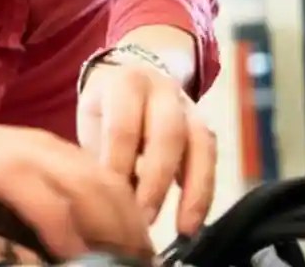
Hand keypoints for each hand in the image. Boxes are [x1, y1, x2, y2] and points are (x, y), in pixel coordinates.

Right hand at [0, 100, 152, 261]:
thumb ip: (29, 228)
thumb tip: (65, 257)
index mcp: (44, 154)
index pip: (109, 189)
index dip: (133, 227)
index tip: (142, 263)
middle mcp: (40, 148)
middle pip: (111, 190)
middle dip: (133, 235)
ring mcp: (18, 152)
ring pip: (88, 192)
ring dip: (112, 235)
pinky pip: (44, 202)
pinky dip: (66, 234)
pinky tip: (75, 260)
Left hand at [76, 57, 215, 236]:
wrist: (130, 76)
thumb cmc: (106, 110)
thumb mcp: (93, 122)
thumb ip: (101, 155)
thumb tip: (106, 202)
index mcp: (125, 84)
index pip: (123, 127)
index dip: (119, 167)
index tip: (112, 202)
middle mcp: (162, 89)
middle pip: (167, 135)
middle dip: (156, 182)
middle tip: (143, 220)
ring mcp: (189, 105)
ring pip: (199, 144)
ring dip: (193, 191)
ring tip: (183, 229)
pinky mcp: (205, 124)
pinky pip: (211, 157)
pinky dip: (204, 190)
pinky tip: (194, 219)